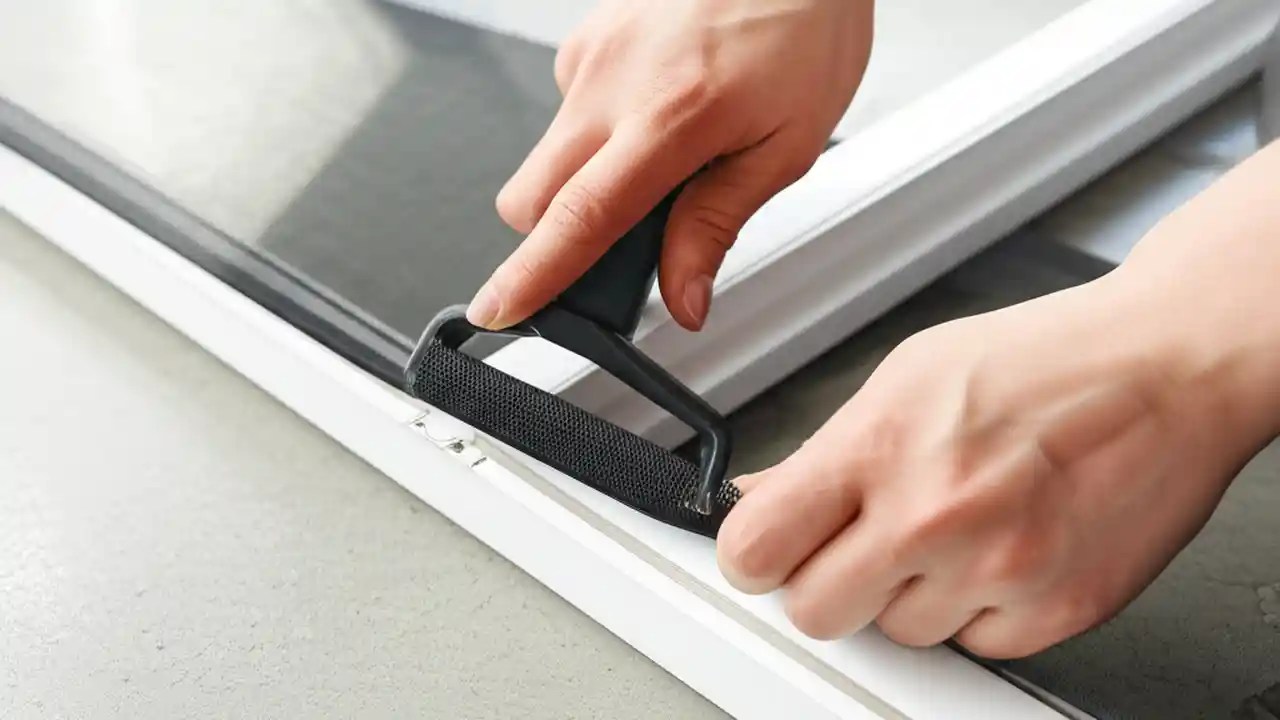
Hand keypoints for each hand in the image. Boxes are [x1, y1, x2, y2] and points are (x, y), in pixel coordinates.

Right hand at [469, 0, 872, 330]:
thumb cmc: (803, 29)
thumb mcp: (785, 146)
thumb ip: (717, 225)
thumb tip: (683, 298)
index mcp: (669, 118)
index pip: (581, 217)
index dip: (533, 275)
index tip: (499, 311)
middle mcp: (612, 82)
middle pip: (531, 197)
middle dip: (555, 236)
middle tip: (622, 238)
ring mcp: (592, 53)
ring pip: (549, 154)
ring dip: (585, 180)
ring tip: (664, 155)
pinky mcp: (588, 34)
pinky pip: (571, 107)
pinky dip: (602, 129)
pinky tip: (659, 107)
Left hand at [716, 268, 1279, 656]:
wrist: (1165, 370)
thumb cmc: (1045, 362)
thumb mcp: (909, 376)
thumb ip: (829, 449)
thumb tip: (760, 495)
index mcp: (880, 447)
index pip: (755, 546)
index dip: (751, 555)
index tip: (764, 549)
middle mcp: (932, 516)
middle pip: (813, 612)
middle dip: (825, 583)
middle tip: (861, 542)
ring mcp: (996, 571)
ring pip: (896, 633)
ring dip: (910, 593)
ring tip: (956, 526)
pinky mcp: (1053, 611)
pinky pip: (972, 645)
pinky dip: (977, 610)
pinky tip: (1001, 548)